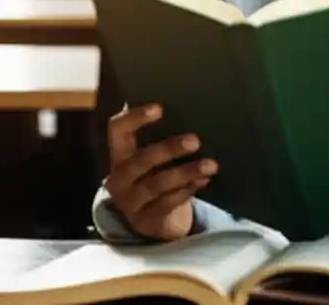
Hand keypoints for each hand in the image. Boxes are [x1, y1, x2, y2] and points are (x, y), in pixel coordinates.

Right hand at [104, 104, 217, 240]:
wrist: (154, 221)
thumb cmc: (156, 177)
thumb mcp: (151, 159)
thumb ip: (158, 138)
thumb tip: (187, 108)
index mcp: (119, 155)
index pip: (117, 130)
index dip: (135, 118)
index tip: (159, 108)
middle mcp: (119, 178)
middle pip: (141, 160)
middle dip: (169, 149)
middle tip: (195, 140)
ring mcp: (130, 201)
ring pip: (157, 184)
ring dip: (186, 172)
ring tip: (211, 165)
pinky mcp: (146, 220)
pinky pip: (168, 203)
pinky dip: (188, 190)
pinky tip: (203, 180)